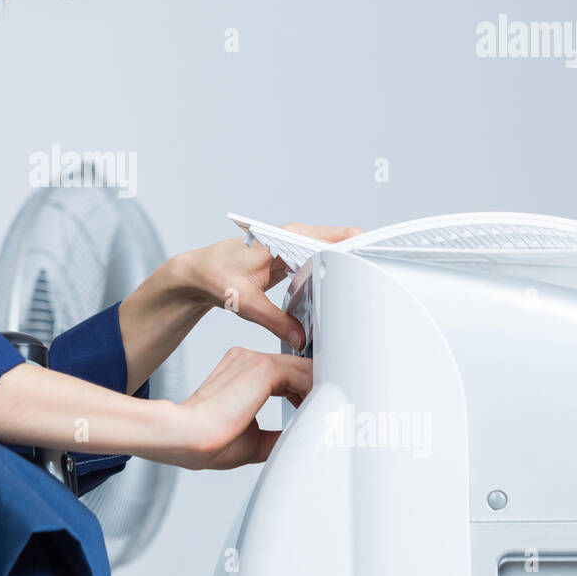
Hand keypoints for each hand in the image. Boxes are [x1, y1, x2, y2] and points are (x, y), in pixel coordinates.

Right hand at [165, 346, 313, 469]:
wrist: (187, 437)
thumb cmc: (209, 440)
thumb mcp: (254, 440)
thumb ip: (275, 433)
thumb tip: (294, 442)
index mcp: (238, 370)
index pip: (283, 374)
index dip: (303, 393)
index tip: (311, 413)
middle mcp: (246, 359)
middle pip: (297, 367)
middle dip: (315, 391)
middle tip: (328, 416)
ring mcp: (253, 359)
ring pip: (303, 368)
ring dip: (318, 391)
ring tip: (326, 415)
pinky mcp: (263, 367)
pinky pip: (303, 374)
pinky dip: (315, 393)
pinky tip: (319, 411)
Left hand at [182, 222, 361, 348]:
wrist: (199, 272)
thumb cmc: (216, 276)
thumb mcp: (245, 302)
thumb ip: (276, 321)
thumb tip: (302, 338)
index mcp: (285, 238)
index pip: (333, 239)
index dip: (357, 251)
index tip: (375, 267)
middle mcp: (293, 237)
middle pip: (340, 242)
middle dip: (358, 259)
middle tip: (377, 284)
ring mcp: (294, 246)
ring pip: (332, 252)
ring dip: (347, 267)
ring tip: (363, 291)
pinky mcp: (292, 259)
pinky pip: (321, 262)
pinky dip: (333, 274)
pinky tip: (340, 293)